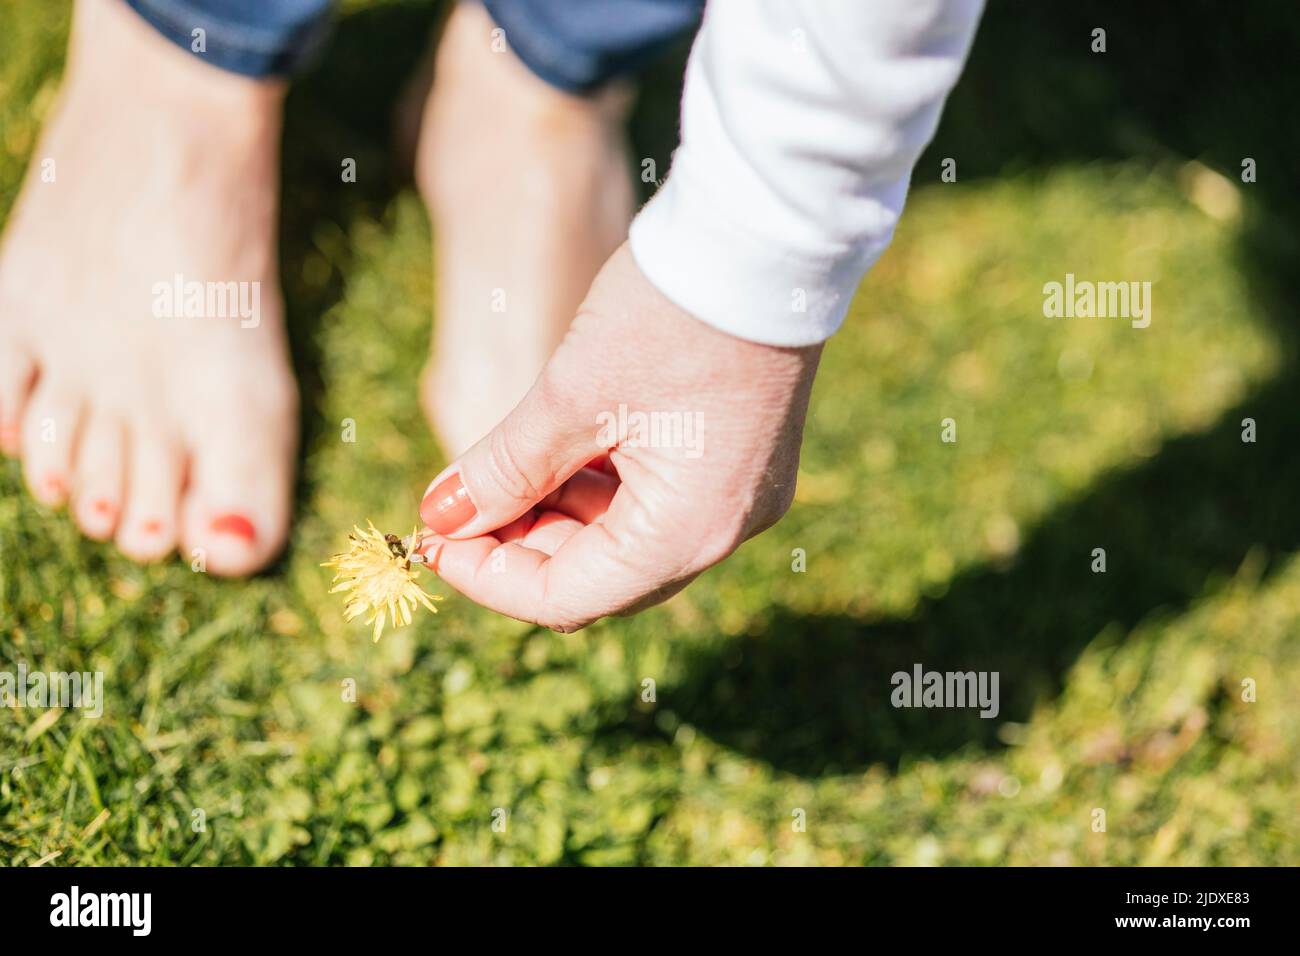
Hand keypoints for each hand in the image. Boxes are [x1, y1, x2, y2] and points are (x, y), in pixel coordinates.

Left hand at [417, 243, 821, 630]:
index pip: (569, 598)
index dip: (487, 578)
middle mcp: (724, 529)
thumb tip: (442, 517)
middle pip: (601, 576)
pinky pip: (658, 501)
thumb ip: (502, 467)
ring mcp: (739, 495)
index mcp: (688, 530)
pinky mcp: (741, 459)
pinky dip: (601, 487)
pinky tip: (556, 447)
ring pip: (628, 539)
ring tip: (501, 466)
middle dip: (521, 546)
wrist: (767, 233)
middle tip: (458, 501)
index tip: (431, 538)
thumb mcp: (570, 394)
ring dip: (557, 515)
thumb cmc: (670, 311)